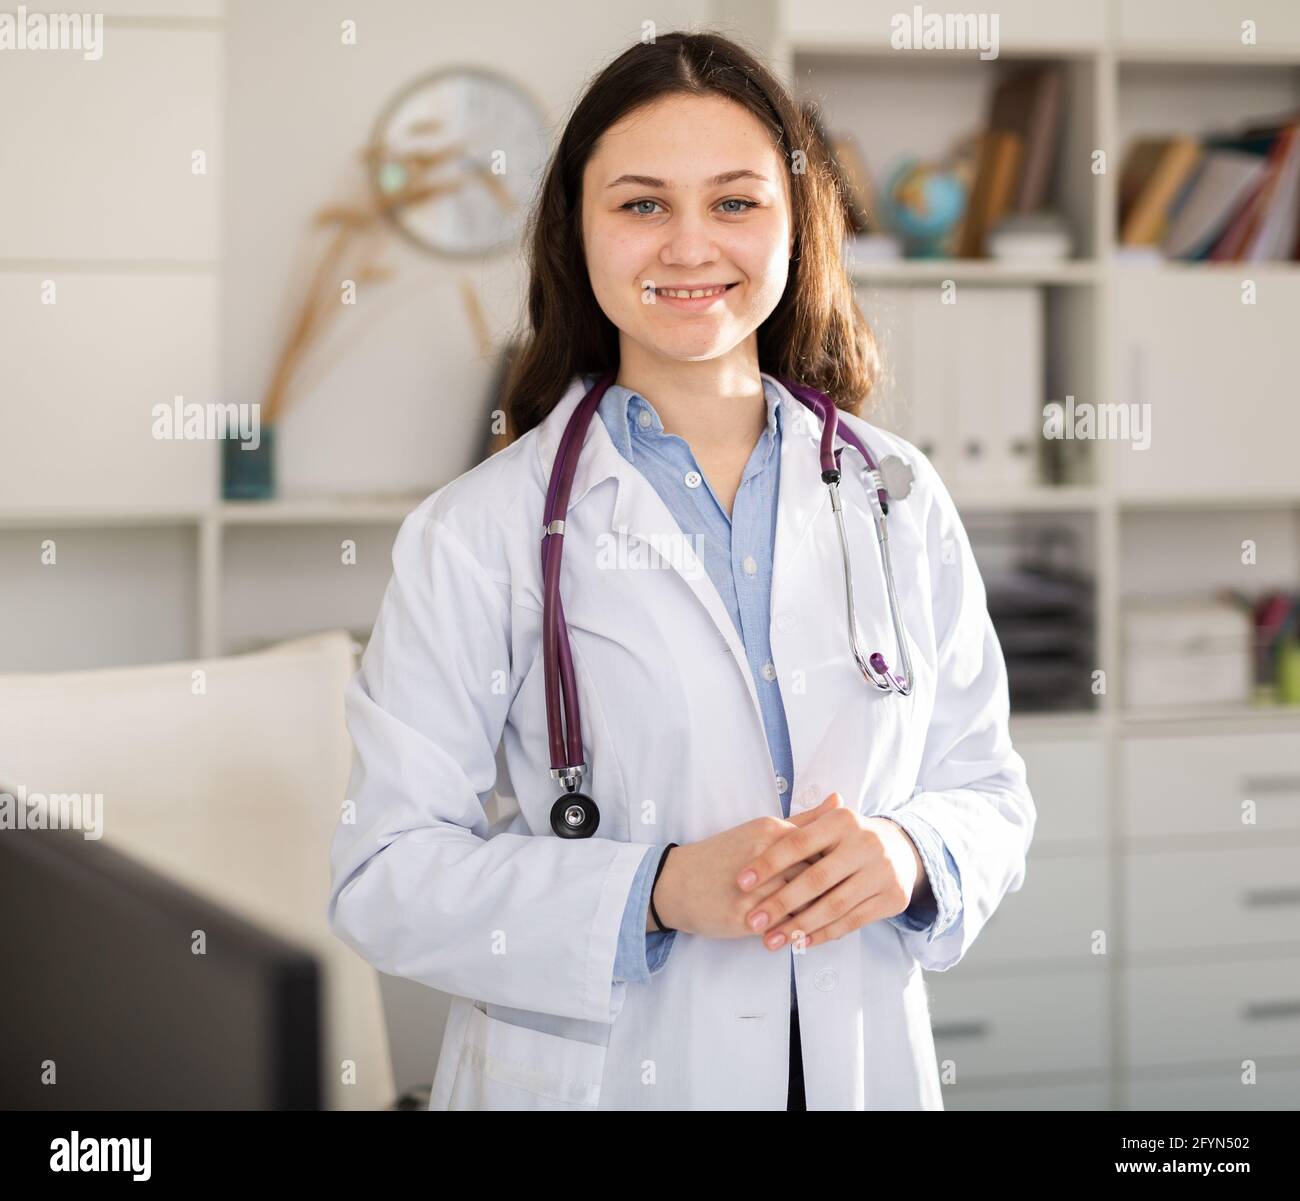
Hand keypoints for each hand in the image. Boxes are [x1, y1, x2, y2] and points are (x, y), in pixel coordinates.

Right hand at [651, 798, 838, 938]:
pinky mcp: (745, 918)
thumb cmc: (721, 855)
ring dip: (822, 915)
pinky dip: (800, 932)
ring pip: (805, 905)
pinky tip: (809, 934)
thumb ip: (804, 820)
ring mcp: (755, 890)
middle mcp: (765, 858)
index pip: (823, 846)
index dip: (841, 861)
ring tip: (833, 919)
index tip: (853, 870)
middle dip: (837, 889)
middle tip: (853, 897)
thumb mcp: (759, 830)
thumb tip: (839, 801)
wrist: (676, 882)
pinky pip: (784, 929)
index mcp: (770, 832)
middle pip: (818, 876)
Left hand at [735, 795, 927, 951]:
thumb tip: (761, 828)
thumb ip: (796, 828)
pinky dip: (823, 933)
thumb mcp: (826, 826)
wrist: (902, 850)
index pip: (797, 843)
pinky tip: (800, 941)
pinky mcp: (893, 898)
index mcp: (842, 821)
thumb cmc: (847, 839)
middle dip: (780, 902)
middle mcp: (866, 843)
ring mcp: (882, 872)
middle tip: (753, 921)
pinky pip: (852, 921)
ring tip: (772, 939)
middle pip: (815, 878)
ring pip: (833, 905)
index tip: (741, 882)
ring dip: (799, 926)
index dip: (768, 863)